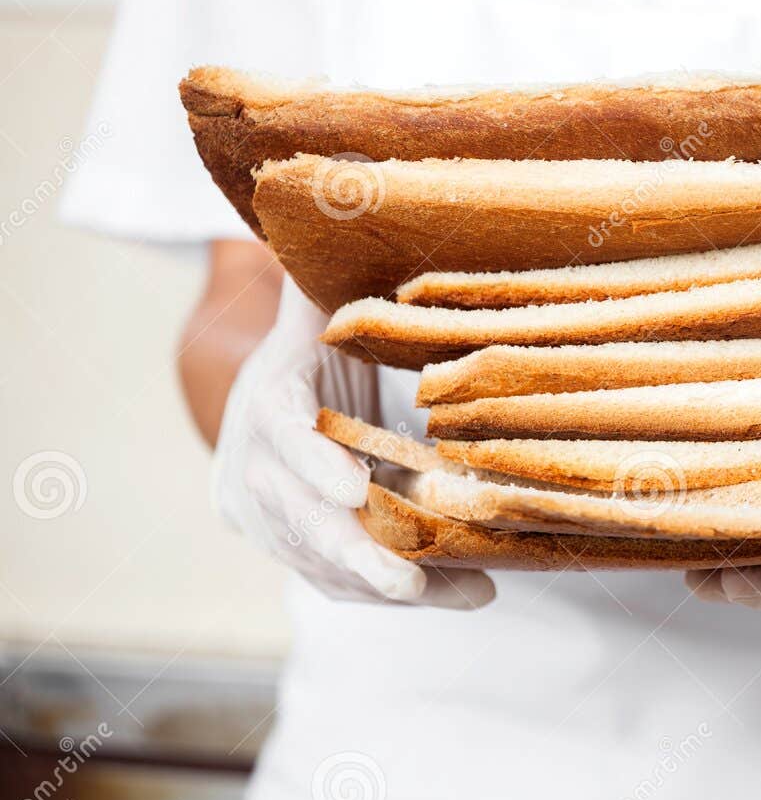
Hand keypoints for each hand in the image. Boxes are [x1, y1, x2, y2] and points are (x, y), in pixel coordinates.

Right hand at [212, 280, 494, 607]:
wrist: (269, 405)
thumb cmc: (315, 353)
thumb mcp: (320, 313)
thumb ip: (332, 282)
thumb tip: (340, 206)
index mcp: (266, 401)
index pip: (281, 431)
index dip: (313, 462)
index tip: (355, 487)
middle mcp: (252, 467)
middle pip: (297, 518)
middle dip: (355, 554)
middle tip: (410, 583)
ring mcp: (263, 517)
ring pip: (322, 564)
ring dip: (391, 584)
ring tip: (470, 592)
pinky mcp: (287, 549)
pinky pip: (339, 582)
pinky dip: (396, 592)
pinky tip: (461, 593)